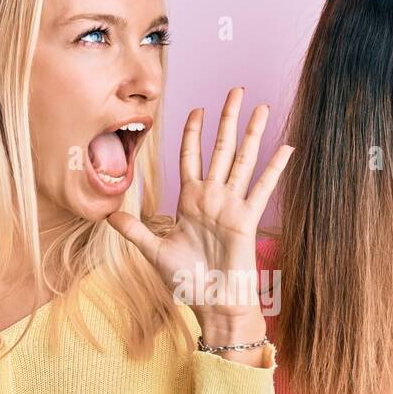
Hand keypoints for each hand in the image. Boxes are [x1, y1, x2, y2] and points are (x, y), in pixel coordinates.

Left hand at [107, 86, 292, 346]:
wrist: (211, 303)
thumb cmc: (186, 281)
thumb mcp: (153, 251)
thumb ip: (134, 230)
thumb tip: (106, 215)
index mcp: (191, 201)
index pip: (191, 157)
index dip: (193, 133)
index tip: (197, 109)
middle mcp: (213, 197)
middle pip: (222, 148)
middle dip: (228, 118)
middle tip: (236, 90)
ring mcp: (232, 205)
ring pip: (244, 160)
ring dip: (253, 133)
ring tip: (262, 107)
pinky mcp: (247, 219)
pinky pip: (262, 188)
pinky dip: (275, 168)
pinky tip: (286, 147)